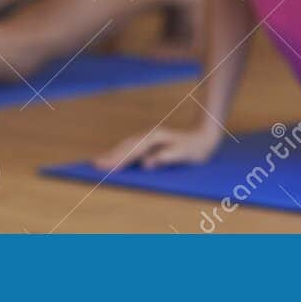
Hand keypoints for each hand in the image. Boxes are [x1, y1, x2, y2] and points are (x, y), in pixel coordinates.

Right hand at [92, 123, 220, 171]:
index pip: (133, 151)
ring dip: (113, 153)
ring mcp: (149, 136)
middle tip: (95, 166)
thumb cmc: (196, 146)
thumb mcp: (185, 153)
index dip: (119, 160)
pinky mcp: (151, 141)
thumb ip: (167, 157)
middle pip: (126, 146)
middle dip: (111, 156)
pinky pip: (132, 146)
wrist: (205, 134)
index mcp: (156, 138)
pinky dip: (121, 151)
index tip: (106, 167)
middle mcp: (150, 135)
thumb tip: (147, 164)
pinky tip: (115, 158)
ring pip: (127, 145)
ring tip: (98, 163)